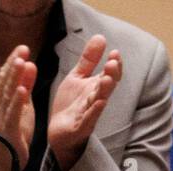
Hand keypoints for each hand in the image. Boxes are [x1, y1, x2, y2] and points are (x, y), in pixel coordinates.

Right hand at [0, 45, 36, 170]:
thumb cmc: (14, 133)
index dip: (13, 62)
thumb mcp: (22, 106)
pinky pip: (13, 114)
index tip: (22, 47)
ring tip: (22, 63)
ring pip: (8, 95)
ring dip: (15, 79)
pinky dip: (17, 102)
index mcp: (3, 100)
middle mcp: (0, 106)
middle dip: (14, 65)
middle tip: (23, 49)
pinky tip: (22, 90)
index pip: (6, 77)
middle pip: (6, 83)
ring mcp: (3, 118)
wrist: (6, 160)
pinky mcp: (8, 130)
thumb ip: (26, 86)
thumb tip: (30, 65)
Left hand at [48, 35, 120, 170]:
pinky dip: (94, 112)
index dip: (114, 64)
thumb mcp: (77, 78)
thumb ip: (88, 60)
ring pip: (99, 102)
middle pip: (107, 86)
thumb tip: (100, 36)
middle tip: (112, 63)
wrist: (58, 133)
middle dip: (111, 75)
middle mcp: (96, 99)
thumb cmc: (70, 105)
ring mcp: (89, 114)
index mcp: (96, 87)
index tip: (115, 52)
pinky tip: (98, 103)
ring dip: (103, 90)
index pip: (110, 74)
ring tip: (106, 79)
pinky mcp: (79, 128)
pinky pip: (88, 120)